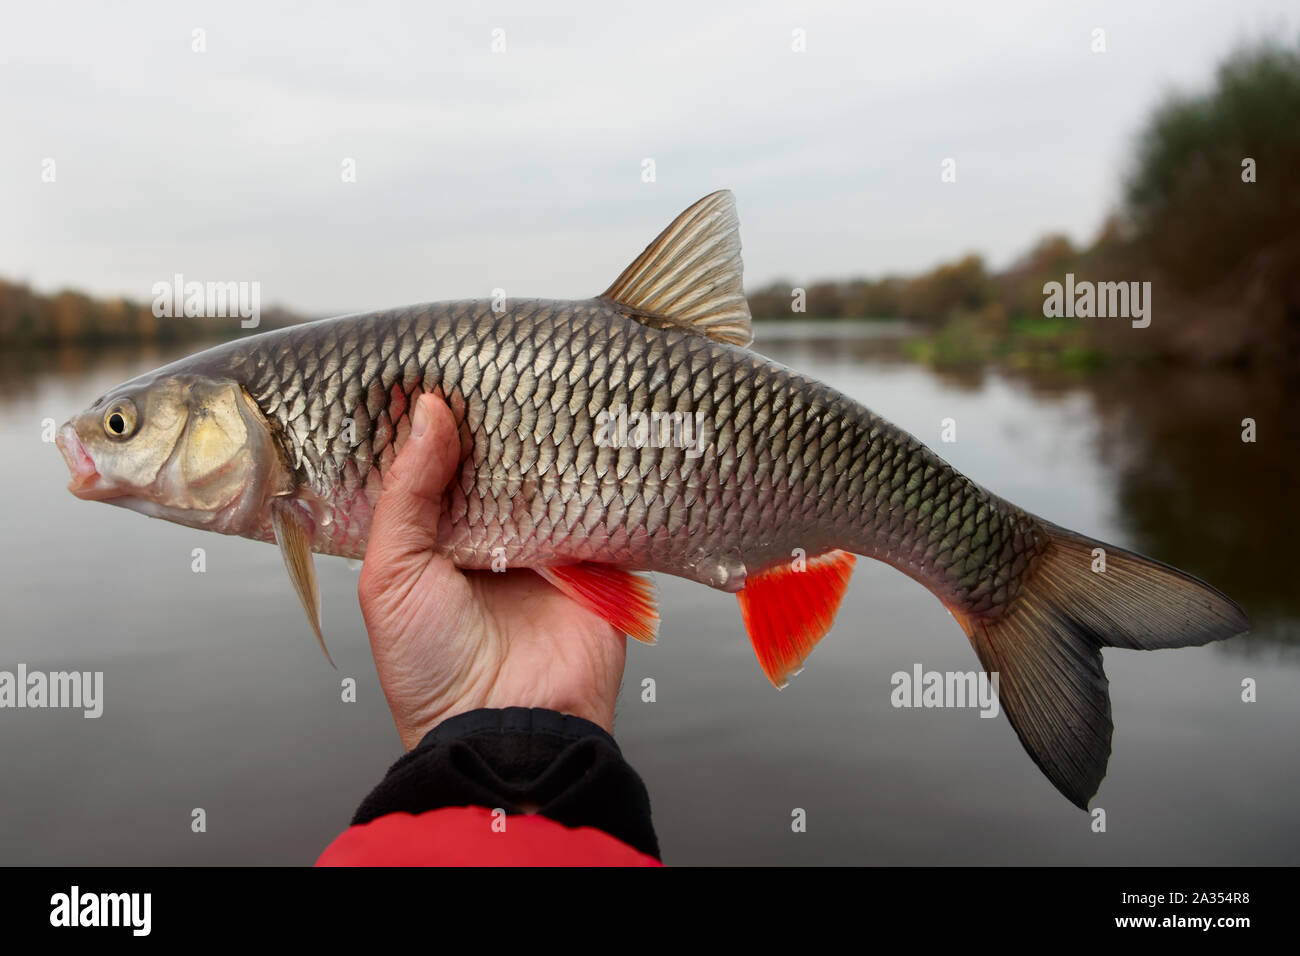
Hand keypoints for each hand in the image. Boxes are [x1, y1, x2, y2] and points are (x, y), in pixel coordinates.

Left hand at [358, 393, 627, 749]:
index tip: (439, 369)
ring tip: (549, 384)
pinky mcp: (598, 558)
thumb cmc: (431, 670)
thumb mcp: (392, 575)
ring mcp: (548, 546)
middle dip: (500, 424)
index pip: (440, 466)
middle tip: (501, 365)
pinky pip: (604, 505)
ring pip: (552, 476)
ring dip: (551, 442)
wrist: (509, 730)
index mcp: (437, 540)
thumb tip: (427, 413)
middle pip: (500, 464)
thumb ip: (407, 493)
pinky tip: (596, 433)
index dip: (437, 423)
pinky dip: (603, 475)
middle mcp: (493, 538)